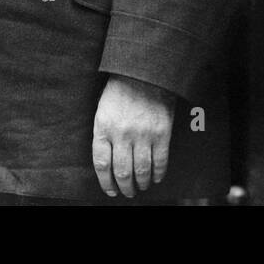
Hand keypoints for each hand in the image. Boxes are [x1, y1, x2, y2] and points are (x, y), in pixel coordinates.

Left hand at [91, 75, 175, 198]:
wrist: (145, 71)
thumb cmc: (121, 89)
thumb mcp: (103, 109)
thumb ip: (104, 134)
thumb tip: (108, 162)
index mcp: (104, 127)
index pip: (102, 164)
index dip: (106, 182)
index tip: (110, 190)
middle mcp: (122, 134)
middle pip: (122, 172)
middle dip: (124, 188)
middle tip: (127, 192)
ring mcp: (143, 134)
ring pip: (141, 171)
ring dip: (141, 184)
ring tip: (141, 187)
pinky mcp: (162, 133)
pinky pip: (160, 162)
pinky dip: (158, 174)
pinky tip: (156, 178)